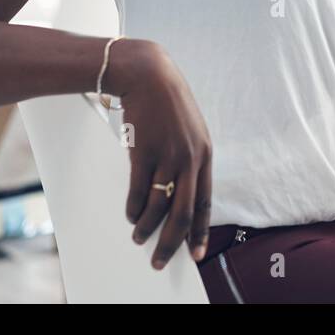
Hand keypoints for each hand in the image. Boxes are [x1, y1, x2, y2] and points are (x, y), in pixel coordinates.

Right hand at [104, 38, 212, 268]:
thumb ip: (188, 157)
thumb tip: (177, 191)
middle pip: (184, 212)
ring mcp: (168, 154)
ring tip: (139, 237)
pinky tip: (130, 215)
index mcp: (205, 154)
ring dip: (146, 226)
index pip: (205, 203)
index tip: (195, 253)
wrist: (148, 74)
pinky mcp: (145, 151)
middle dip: (172, 241)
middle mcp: (191, 158)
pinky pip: (139, 190)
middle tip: (160, 260)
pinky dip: (133, 208)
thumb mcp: (187, 130)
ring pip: (159, 205)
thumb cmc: (166, 103)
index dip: (199, 231)